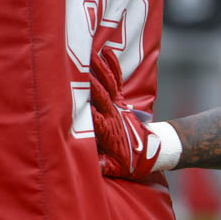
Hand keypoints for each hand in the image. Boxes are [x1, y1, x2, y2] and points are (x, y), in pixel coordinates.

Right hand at [88, 49, 160, 178]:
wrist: (151, 152)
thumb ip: (102, 166)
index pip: (92, 118)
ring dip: (98, 67)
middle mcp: (112, 113)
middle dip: (88, 80)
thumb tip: (92, 165)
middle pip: (99, 94)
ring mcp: (117, 105)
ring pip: (107, 82)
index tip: (69, 99)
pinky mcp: (121, 100)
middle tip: (76, 65)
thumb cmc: (129, 162)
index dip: (82, 109)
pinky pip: (116, 79)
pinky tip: (107, 51)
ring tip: (88, 51)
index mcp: (107, 130)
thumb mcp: (114, 169)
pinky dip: (112, 64)